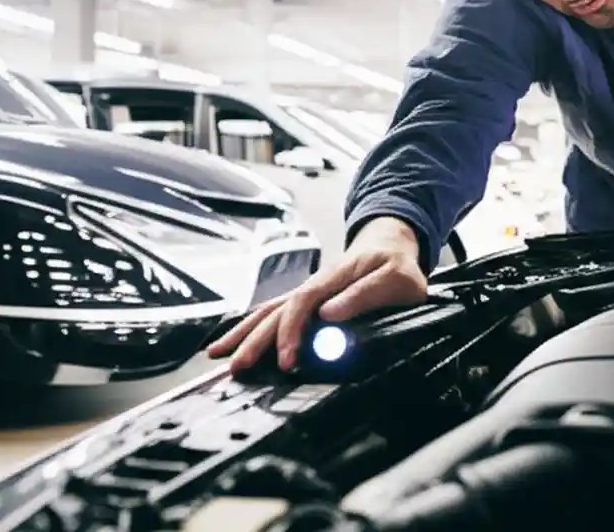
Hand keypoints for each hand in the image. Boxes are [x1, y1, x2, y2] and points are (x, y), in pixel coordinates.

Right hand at [206, 216, 427, 372]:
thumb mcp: (394, 279)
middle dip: (253, 340)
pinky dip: (253, 328)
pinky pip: (274, 314)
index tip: (285, 361)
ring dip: (243, 333)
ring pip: (268, 312)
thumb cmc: (396, 265)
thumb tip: (329, 314)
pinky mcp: (308, 302)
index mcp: (332, 279)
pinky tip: (237, 342)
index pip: (301, 304)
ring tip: (217, 356)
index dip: (289, 333)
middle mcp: (314, 286)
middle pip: (275, 311)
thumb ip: (365, 294)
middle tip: (235, 368)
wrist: (393, 246)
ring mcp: (308, 294)